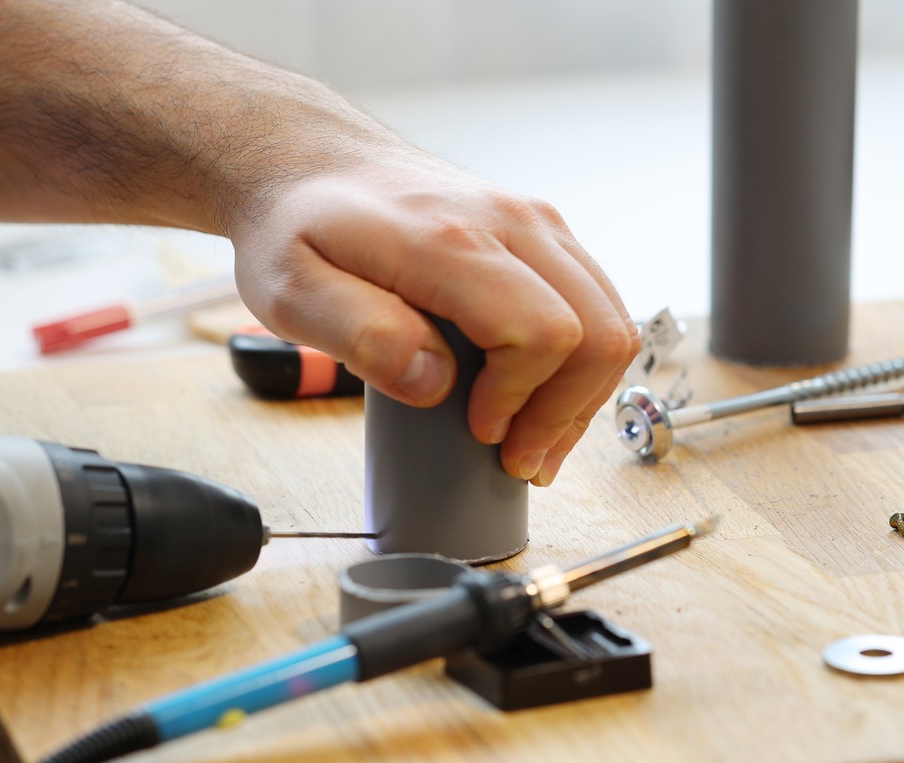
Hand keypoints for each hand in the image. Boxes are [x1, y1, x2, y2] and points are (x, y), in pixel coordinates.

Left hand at [231, 155, 638, 486]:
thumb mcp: (294, 293)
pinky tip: (543, 395)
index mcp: (450, 240)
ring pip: (609, 318)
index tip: (482, 430)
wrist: (310, 164)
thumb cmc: (298, 226)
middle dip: (567, 412)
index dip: (523, 399)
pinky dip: (580, 360)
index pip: (544, 333)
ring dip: (582, 393)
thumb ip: (361, 338)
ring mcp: (532, 222)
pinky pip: (594, 301)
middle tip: (522, 458)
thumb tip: (432, 382)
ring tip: (537, 439)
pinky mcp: (538, 231)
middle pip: (598, 331)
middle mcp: (508, 221)